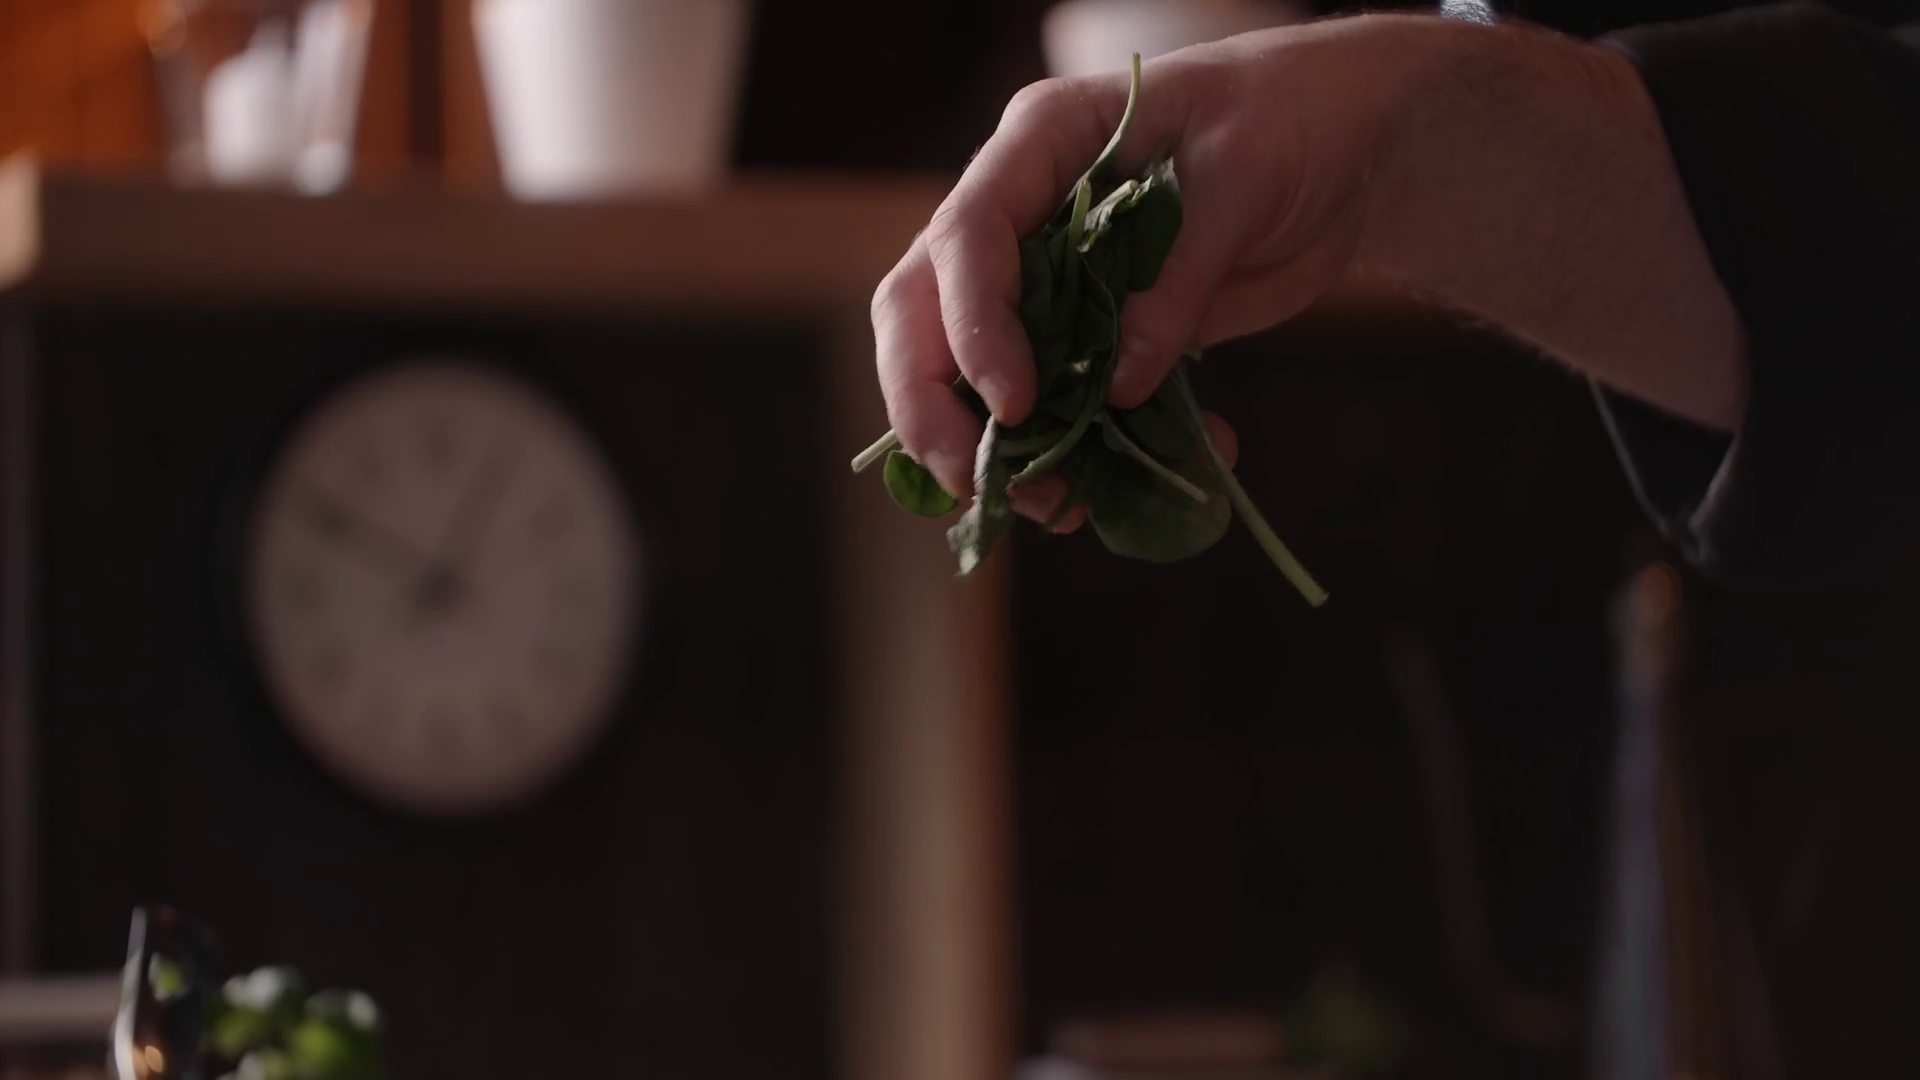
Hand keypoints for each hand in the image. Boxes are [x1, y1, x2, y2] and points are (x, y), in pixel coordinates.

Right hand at [874, 15, 1434, 523]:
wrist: (1344, 149)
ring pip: (976, 374)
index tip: (1016, 406)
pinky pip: (1063, 404)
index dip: (973, 328)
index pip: (966, 236)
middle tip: (975, 484)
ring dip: (1008, 453)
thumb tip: (1122, 385)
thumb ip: (1178, 278)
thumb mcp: (1243, 178)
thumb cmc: (1292, 120)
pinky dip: (1091, 456)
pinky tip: (1138, 488)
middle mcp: (1023, 209)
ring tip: (1065, 511)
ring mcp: (1049, 276)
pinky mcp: (1091, 332)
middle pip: (924, 313)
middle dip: (933, 407)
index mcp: (1043, 143)